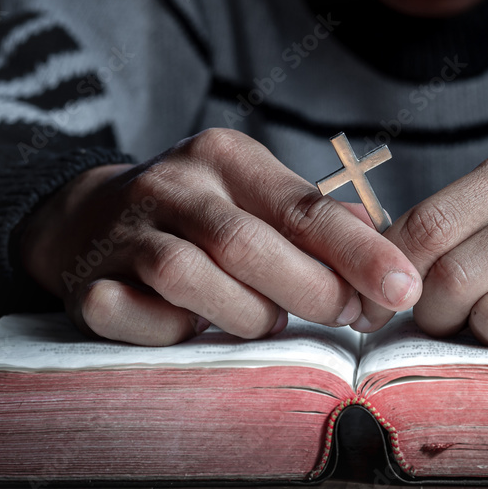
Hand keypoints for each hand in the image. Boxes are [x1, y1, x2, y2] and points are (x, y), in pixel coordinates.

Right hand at [19, 129, 420, 344]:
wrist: (86, 216)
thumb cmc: (198, 213)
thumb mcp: (255, 194)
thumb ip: (315, 219)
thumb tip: (383, 242)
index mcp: (225, 157)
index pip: (301, 205)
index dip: (357, 251)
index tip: (401, 288)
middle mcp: (173, 184)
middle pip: (248, 244)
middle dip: (309, 290)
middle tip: (345, 315)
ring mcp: (124, 230)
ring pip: (191, 278)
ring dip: (242, 314)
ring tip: (264, 320)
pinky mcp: (87, 278)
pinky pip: (129, 313)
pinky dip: (167, 331)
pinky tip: (189, 328)